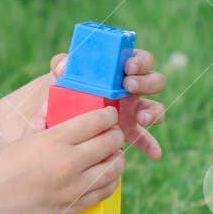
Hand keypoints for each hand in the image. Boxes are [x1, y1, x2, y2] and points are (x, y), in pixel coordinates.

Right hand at [0, 105, 125, 213]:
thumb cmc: (6, 164)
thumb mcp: (25, 136)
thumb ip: (44, 119)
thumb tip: (54, 104)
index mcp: (56, 140)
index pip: (96, 121)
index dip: (108, 115)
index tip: (109, 114)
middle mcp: (69, 162)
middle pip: (111, 143)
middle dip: (116, 134)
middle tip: (113, 133)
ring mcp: (74, 187)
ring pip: (114, 169)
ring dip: (117, 158)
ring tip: (113, 154)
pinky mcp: (75, 206)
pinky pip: (105, 191)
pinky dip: (110, 180)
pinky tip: (105, 175)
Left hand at [48, 47, 166, 159]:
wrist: (58, 114)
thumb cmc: (64, 88)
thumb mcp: (62, 74)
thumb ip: (62, 65)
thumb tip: (64, 67)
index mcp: (120, 70)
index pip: (140, 60)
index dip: (139, 61)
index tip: (127, 66)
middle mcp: (132, 89)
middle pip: (155, 81)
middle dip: (146, 83)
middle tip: (128, 86)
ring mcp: (133, 109)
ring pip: (155, 108)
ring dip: (153, 112)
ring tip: (142, 118)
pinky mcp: (129, 130)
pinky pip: (144, 137)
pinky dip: (150, 145)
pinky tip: (154, 153)